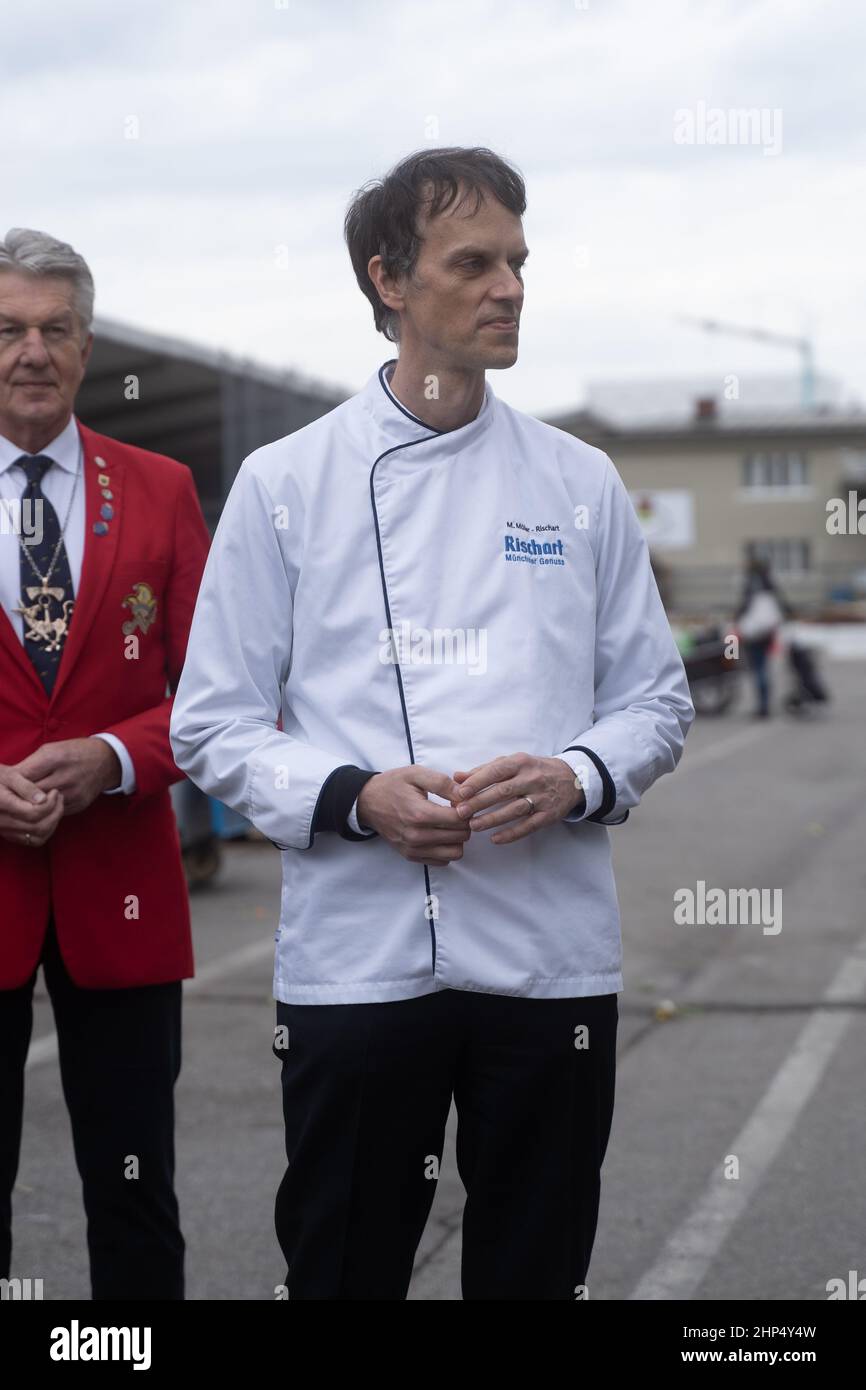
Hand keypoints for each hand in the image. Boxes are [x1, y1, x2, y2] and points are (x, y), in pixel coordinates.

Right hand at [0, 764, 65, 846]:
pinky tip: (48, 816)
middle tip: (59, 797)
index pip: (34, 813)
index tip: (55, 792)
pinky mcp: (10, 835)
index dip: (50, 804)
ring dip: (53, 824)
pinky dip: (45, 831)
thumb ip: (26, 787)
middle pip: (39, 827)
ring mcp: (6, 831)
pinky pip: (32, 840)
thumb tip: (43, 799)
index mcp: (2, 804)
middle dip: (56, 812)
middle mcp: (3, 822)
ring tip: (56, 806)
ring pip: (38, 838)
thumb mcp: (8, 774)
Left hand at [12, 738, 121, 816]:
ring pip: (42, 807)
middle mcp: (65, 777)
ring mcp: (73, 793)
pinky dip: (46, 810)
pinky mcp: (79, 804)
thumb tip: (9, 779)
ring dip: (31, 806)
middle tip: (9, 799)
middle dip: (18, 797)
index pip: (23, 777)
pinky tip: (41, 806)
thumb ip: (30, 764)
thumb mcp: (50, 750)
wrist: (106, 761)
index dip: (11, 783)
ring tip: (22, 804)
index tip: (5, 786)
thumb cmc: (73, 752)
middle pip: (31, 795)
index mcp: (54, 758)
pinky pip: (55, 812)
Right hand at [356, 766, 471, 864]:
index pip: (459, 819)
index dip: (466, 809)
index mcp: (419, 814)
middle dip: (464, 822)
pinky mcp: (411, 856)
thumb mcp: (416, 774)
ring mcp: (413, 849)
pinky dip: (446, 848)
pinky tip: (440, 833)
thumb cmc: (392, 785)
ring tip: (449, 823)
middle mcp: (417, 836)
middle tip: (455, 811)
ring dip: (458, 838)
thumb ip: (442, 782)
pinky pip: (442, 860)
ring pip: (455, 852)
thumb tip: (464, 794)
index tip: (459, 802)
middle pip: (460, 836)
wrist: (367, 802)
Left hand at [450, 752, 585, 843]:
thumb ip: (484, 770)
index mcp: (521, 763)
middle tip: (461, 812)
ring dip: (492, 819)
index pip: (496, 771)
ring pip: (514, 810)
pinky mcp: (549, 815)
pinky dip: (511, 834)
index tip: (460, 793)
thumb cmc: (534, 770)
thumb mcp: (512, 763)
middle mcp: (532, 779)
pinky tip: (495, 839)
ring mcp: (542, 798)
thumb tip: (457, 777)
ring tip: (474, 826)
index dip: (477, 782)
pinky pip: (528, 826)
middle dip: (480, 802)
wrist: (572, 779)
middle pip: (503, 791)